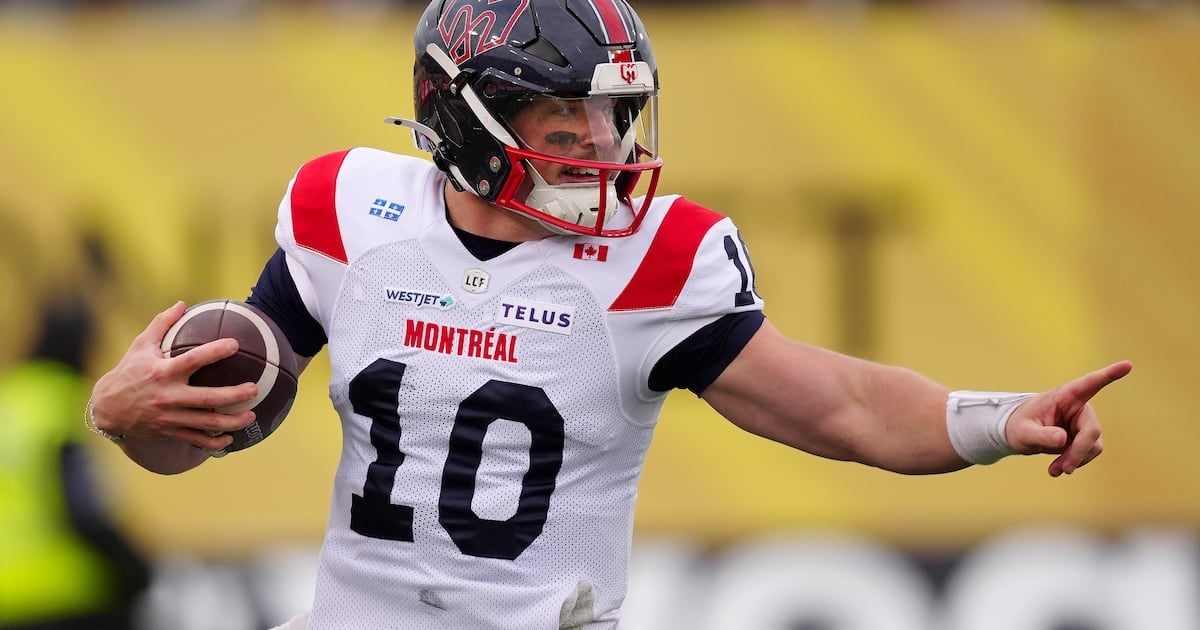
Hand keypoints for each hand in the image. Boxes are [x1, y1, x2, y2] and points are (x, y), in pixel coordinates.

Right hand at [90, 301, 259, 452]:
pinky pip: (195, 440)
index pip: (192, 360)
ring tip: (252, 416)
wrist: (107, 408)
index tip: (235, 344)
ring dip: (231, 422)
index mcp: (162, 372)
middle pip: (207, 398)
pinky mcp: (168, 432)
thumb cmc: (128, 371)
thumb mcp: (140, 345)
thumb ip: (162, 324)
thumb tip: (183, 303)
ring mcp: (169, 417)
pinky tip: (230, 439)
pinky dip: (214, 442)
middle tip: (255, 389)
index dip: (215, 352)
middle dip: (234, 396)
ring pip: (205, 423)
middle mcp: (167, 396)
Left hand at [1005, 360, 1132, 476]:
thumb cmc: (1019, 425)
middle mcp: (1080, 407)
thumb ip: (1041, 435)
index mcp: (1065, 396)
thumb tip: (1063, 439)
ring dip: (1075, 460)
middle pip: (1091, 431)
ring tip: (1055, 470)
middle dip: (1078, 452)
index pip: (1090, 384)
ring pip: (1092, 446)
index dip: (1109, 375)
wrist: (1019, 434)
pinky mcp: (1085, 438)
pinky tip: (1057, 469)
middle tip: (1064, 469)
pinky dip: (1074, 463)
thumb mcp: (1023, 431)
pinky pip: (1088, 454)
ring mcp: (1084, 423)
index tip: (1127, 365)